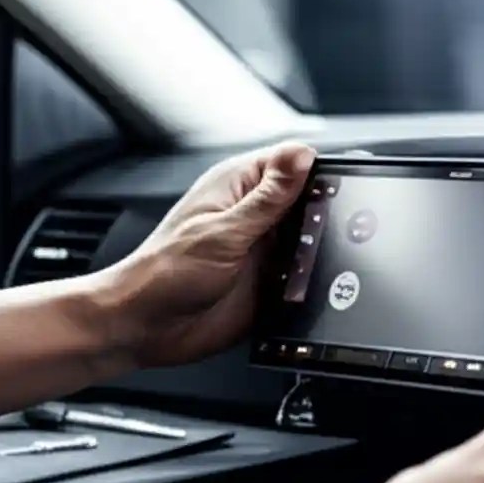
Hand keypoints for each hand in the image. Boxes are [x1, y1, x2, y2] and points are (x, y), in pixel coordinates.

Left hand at [97, 142, 314, 366]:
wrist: (146, 327)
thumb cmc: (165, 272)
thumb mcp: (223, 231)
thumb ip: (267, 197)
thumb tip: (301, 155)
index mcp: (239, 186)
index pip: (294, 161)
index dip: (319, 170)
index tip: (337, 187)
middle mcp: (255, 214)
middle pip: (310, 200)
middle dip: (326, 213)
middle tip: (326, 231)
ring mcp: (264, 247)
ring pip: (313, 238)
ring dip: (320, 248)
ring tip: (313, 259)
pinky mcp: (270, 280)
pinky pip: (305, 274)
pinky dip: (313, 279)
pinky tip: (310, 284)